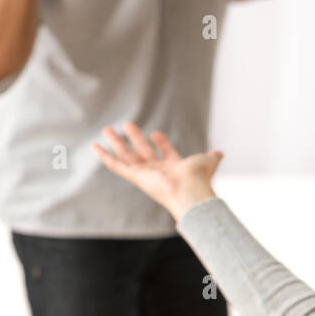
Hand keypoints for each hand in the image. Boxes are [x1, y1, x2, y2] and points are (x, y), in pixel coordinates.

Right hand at [90, 124, 221, 220]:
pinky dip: (105, 156)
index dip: (161, 142)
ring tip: (106, 129)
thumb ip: (212, 157)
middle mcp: (158, 172)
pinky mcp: (136, 176)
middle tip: (127, 125)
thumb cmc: (199, 178)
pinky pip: (116, 166)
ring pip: (127, 156)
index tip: (156, 133)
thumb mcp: (207, 162)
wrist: (190, 190)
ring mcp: (145, 174)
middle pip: (143, 152)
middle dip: (135, 139)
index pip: (165, 153)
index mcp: (174, 168)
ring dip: (116, 143)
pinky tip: (94, 147)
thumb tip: (220, 153)